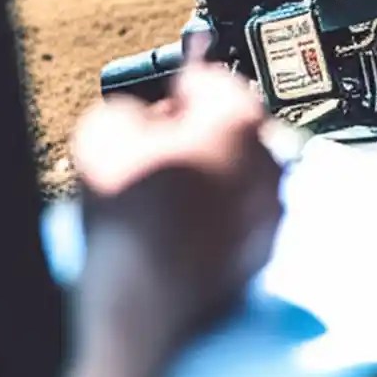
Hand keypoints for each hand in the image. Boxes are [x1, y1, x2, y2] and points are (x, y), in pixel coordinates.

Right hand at [69, 63, 282, 354]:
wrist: (146, 298)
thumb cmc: (132, 217)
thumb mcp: (105, 133)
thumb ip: (130, 108)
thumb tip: (142, 117)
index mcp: (238, 118)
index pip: (210, 78)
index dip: (177, 87)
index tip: (166, 98)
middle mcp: (269, 160)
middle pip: (233, 127)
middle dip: (198, 131)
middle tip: (158, 148)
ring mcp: (271, 208)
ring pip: (240, 172)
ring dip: (210, 173)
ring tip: (166, 193)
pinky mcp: (264, 248)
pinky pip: (240, 214)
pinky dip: (217, 214)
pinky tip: (180, 227)